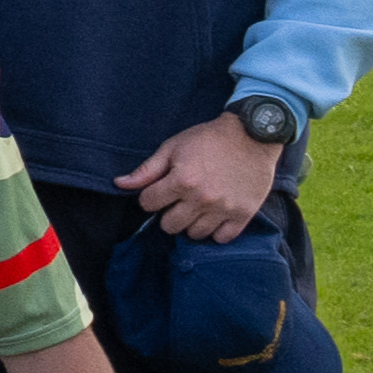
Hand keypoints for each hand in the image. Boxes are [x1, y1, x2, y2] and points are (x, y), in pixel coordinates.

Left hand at [121, 108, 284, 242]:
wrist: (253, 135)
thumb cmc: (209, 139)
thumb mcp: (173, 147)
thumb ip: (147, 170)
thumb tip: (120, 184)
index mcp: (182, 181)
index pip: (148, 204)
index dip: (150, 197)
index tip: (160, 190)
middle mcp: (202, 199)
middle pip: (169, 226)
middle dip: (169, 213)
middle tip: (178, 201)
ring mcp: (224, 209)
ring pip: (194, 234)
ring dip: (191, 223)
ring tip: (196, 208)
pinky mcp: (243, 214)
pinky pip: (222, 238)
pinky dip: (216, 231)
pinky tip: (214, 216)